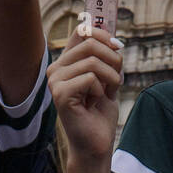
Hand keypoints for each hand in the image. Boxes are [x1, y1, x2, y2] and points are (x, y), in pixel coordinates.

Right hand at [47, 27, 122, 163]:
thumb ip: (105, 56)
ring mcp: (55, 81)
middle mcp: (56, 68)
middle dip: (113, 58)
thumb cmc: (100, 111)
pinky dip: (101, 91)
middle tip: (117, 78)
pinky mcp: (60, 94)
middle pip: (90, 43)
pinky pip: (90, 78)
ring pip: (93, 61)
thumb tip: (112, 36)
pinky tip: (94, 103)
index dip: (102, 34)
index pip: (82, 31)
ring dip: (110, 77)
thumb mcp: (106, 77)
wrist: (96, 142)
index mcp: (66, 61)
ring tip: (107, 92)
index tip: (117, 47)